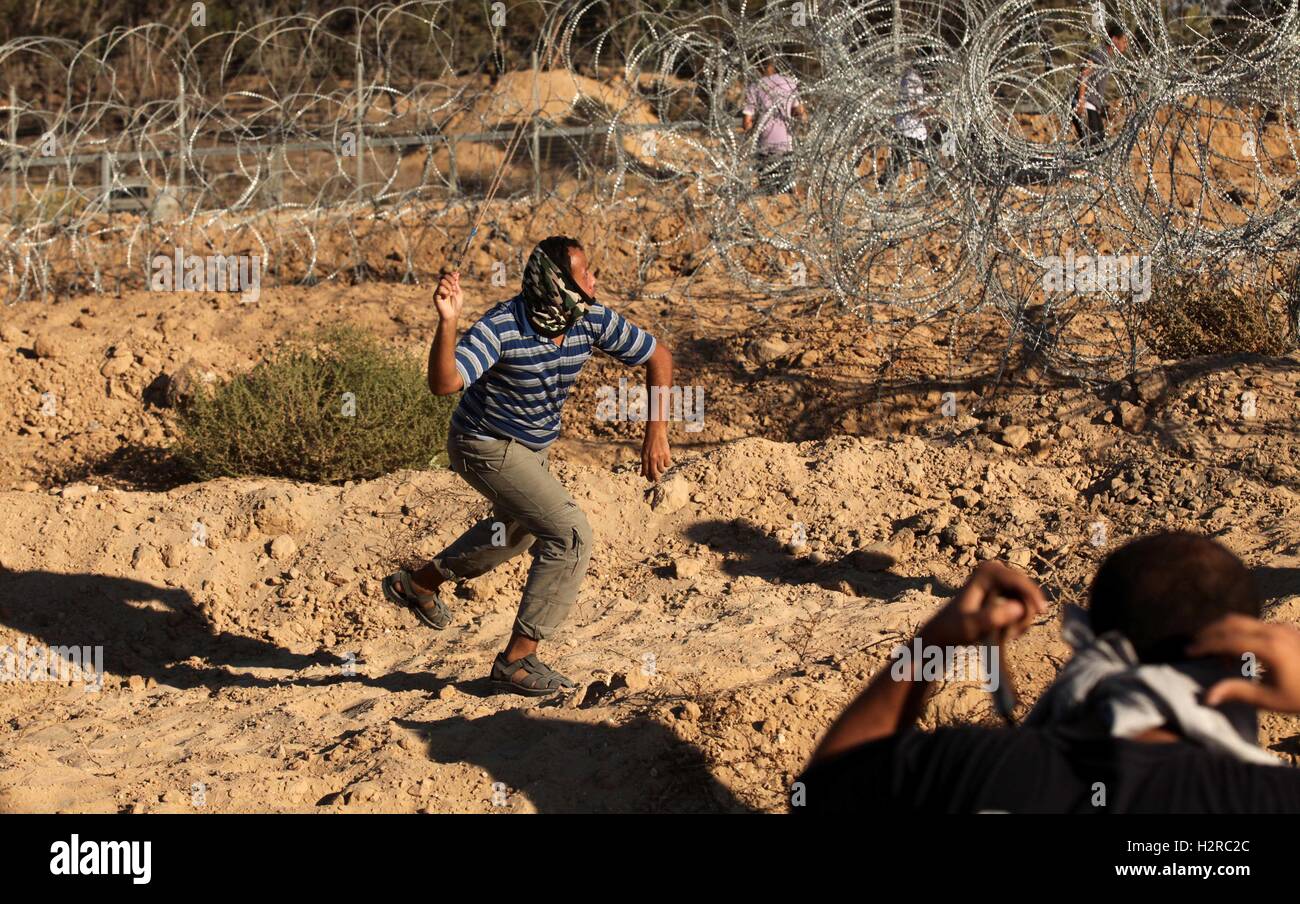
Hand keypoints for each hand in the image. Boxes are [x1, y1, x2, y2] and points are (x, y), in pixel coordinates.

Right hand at [434, 270, 461, 322]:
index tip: (456, 275)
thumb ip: (456, 283)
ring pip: (442, 281)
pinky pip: (440, 288)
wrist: (452, 314)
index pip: (447, 276)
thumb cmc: (456, 305)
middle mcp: (442, 287)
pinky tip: (447, 296)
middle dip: (451, 280)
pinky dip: (446, 291)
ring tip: (451, 293)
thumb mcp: (458, 292)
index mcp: (448, 286)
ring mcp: (438, 291)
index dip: (451, 274)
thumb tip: (457, 273)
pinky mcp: (435, 296)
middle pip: (444, 277)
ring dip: (449, 286)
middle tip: (454, 287)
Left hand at [641, 426, 670, 481]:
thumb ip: (643, 464)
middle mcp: (652, 458)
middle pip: (654, 473)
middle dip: (655, 478)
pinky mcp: (666, 454)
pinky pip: (668, 464)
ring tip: (660, 466)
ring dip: (661, 470)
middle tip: (656, 480)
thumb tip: (642, 475)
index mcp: (645, 457)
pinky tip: (665, 460)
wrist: (656, 434)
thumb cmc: (649, 444)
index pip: (646, 471)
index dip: (648, 477)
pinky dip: (667, 464)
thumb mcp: (643, 453)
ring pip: (661, 470)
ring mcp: (660, 456)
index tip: (650, 480)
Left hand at [918, 560, 1046, 647]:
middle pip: (1027, 588)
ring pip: (1028, 599)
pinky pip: (1024, 605)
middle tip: (1013, 634)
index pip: (1018, 579)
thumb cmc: (953, 631)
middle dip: (1027, 610)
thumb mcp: (971, 627)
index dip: (1032, 594)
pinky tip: (1008, 632)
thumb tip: (1019, 607)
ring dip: (1023, 618)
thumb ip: (993, 617)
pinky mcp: (1004, 591)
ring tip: (1007, 635)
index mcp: (987, 572)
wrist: (944, 634)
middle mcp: (995, 571)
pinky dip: (1020, 620)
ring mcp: (1001, 581)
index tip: (1042, 611)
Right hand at [1187, 615, 1299, 712]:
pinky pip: (1256, 625)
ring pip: (1243, 621)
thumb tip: (1206, 696)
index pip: (1227, 640)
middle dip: (1210, 632)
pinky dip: (1241, 633)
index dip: (1204, 645)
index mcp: (1268, 647)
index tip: (1188, 652)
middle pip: (1231, 622)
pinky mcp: (1288, 629)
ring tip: (1219, 656)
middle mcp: (1274, 631)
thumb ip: (1237, 692)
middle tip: (1196, 646)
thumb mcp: (1270, 699)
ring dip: (1225, 632)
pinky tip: (1241, 654)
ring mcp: (1283, 627)